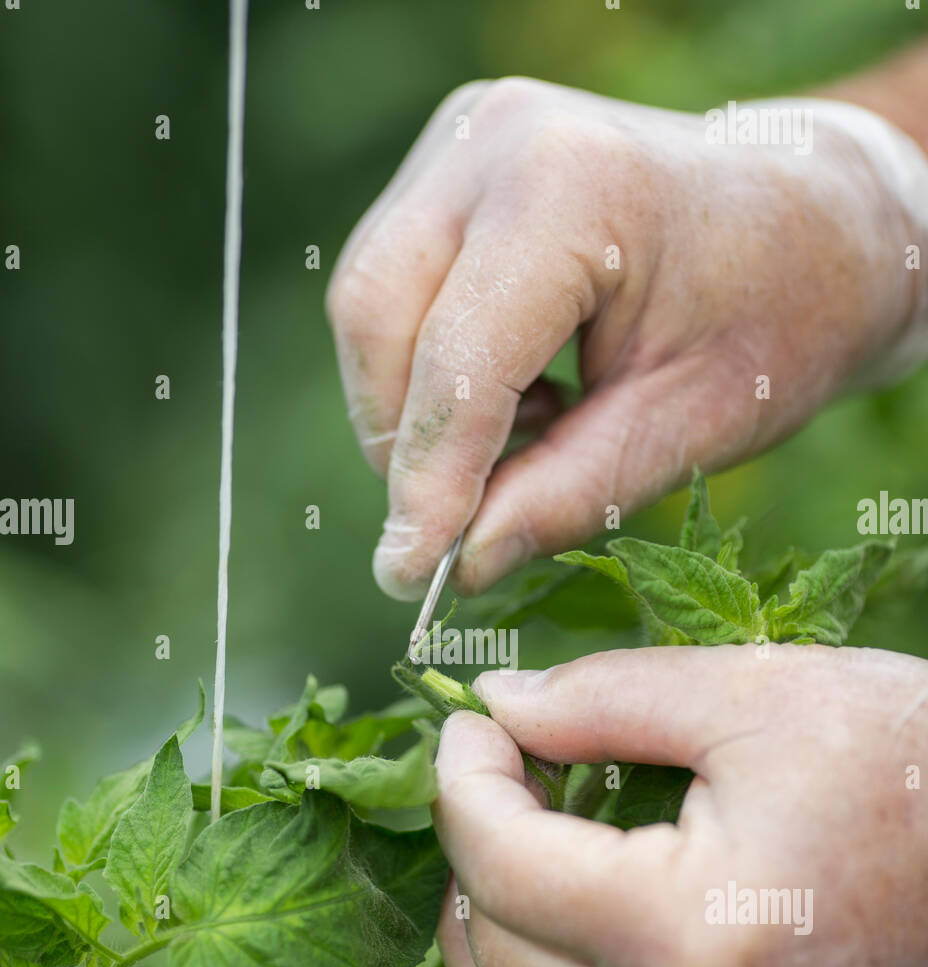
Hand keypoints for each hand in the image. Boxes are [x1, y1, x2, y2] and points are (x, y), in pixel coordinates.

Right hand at [326, 78, 919, 597]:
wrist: (812, 217)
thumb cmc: (777, 314)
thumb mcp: (690, 425)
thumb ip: (568, 494)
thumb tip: (460, 561)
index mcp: (575, 185)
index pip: (460, 358)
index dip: (428, 479)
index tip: (410, 575)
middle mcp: (496, 138)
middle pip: (377, 314)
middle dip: (405, 438)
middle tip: (464, 521)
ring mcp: (464, 140)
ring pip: (368, 303)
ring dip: (415, 405)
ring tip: (529, 436)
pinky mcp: (451, 164)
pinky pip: (390, 285)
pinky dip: (425, 367)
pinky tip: (515, 395)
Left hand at [433, 644, 927, 966]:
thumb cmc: (911, 768)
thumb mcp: (756, 695)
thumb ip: (603, 697)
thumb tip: (497, 706)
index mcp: (687, 932)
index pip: (501, 864)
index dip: (463, 781)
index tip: (471, 729)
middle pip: (500, 953)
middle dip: (474, 851)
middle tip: (501, 779)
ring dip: (494, 948)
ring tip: (516, 864)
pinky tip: (575, 962)